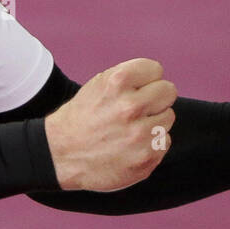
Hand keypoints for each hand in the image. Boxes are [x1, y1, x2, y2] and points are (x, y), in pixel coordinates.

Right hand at [43, 58, 176, 190]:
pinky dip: (151, 144)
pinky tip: (131, 146)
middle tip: (138, 109)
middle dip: (155, 99)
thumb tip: (159, 78)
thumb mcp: (99, 84)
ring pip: (168, 117)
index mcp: (117, 82)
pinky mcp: (146, 158)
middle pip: (168, 91)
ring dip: (153, 122)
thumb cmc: (83, 116)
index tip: (135, 89)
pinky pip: (164, 141)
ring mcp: (139, 135)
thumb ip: (130, 77)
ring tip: (130, 128)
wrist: (61, 154)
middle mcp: (130, 107)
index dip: (145, 79)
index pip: (156, 70)